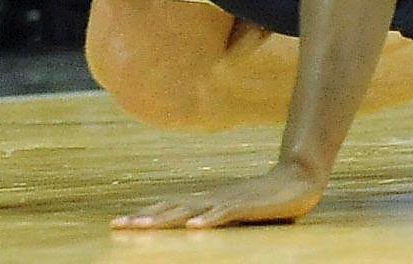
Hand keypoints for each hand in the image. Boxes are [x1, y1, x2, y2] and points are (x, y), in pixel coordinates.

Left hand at [111, 161, 325, 229]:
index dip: (143, 216)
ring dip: (164, 219)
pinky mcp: (245, 206)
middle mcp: (209, 199)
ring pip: (189, 211)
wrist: (295, 180)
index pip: (167, 209)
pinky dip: (208, 220)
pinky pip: (223, 214)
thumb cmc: (263, 202)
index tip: (118, 224)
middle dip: (143, 218)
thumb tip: (194, 232)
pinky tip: (193, 228)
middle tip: (118, 226)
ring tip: (141, 227)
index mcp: (204, 202)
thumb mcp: (233, 216)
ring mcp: (225, 201)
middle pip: (169, 209)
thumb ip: (214, 221)